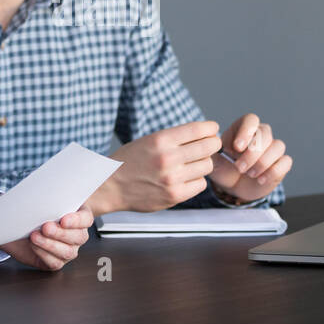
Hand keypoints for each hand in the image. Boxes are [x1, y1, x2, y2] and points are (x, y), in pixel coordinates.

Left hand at [0, 206, 93, 270]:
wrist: (23, 227)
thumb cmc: (38, 211)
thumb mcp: (44, 201)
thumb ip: (49, 200)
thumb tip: (45, 199)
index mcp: (79, 216)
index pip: (86, 219)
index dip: (76, 220)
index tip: (63, 219)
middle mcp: (77, 235)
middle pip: (79, 237)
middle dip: (60, 233)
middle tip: (45, 227)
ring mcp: (69, 250)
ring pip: (68, 252)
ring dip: (50, 244)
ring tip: (34, 236)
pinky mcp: (57, 262)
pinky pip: (55, 262)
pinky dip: (43, 254)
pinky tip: (34, 246)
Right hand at [89, 121, 222, 212]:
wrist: (110, 186)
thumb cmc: (130, 161)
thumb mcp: (149, 140)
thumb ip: (175, 138)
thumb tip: (205, 135)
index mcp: (161, 140)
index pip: (199, 129)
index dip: (210, 128)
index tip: (212, 129)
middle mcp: (168, 158)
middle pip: (209, 146)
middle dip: (213, 144)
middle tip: (211, 145)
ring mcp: (172, 178)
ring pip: (207, 165)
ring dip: (203, 163)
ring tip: (193, 164)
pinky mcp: (174, 195)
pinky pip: (201, 184)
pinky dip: (197, 180)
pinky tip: (186, 178)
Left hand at [208, 113, 291, 201]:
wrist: (232, 186)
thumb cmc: (223, 168)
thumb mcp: (213, 160)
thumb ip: (214, 151)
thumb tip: (217, 143)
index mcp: (244, 128)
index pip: (251, 120)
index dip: (246, 132)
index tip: (237, 147)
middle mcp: (261, 134)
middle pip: (265, 134)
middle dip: (252, 153)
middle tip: (239, 168)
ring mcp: (273, 148)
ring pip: (278, 146)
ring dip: (263, 162)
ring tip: (249, 174)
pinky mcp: (281, 163)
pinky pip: (285, 161)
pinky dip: (273, 171)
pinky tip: (260, 179)